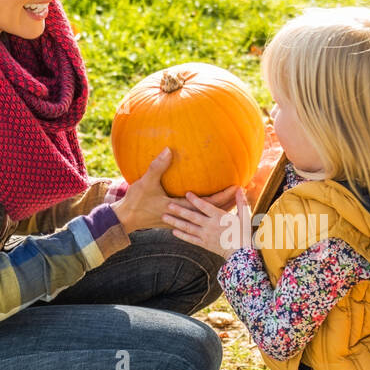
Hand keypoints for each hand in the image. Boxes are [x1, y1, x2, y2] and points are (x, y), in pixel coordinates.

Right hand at [110, 149, 240, 233]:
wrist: (126, 219)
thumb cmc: (136, 201)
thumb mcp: (146, 183)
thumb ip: (157, 166)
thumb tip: (168, 150)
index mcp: (181, 207)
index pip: (209, 203)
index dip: (224, 196)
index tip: (237, 187)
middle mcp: (185, 215)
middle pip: (213, 211)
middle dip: (229, 202)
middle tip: (243, 191)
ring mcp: (182, 218)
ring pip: (207, 215)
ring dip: (221, 207)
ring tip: (235, 199)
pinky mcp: (178, 218)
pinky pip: (199, 214)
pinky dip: (209, 209)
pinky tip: (213, 204)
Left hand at [164, 187, 251, 257]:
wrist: (241, 254)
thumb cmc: (244, 233)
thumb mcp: (244, 216)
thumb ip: (241, 202)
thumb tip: (239, 188)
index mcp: (220, 217)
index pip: (205, 207)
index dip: (195, 200)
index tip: (186, 193)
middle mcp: (210, 226)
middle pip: (192, 216)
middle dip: (179, 210)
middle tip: (168, 204)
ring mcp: (206, 236)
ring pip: (188, 228)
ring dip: (176, 222)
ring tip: (164, 217)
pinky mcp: (204, 244)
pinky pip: (190, 239)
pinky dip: (181, 235)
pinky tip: (173, 231)